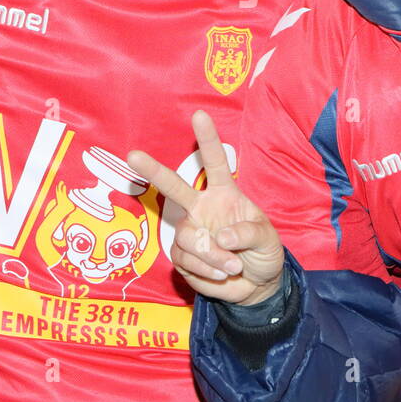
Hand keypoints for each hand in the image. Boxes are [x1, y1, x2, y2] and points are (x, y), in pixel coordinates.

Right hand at [127, 111, 284, 305]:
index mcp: (224, 194)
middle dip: (153, 171)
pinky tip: (221, 274)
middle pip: (174, 186)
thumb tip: (221, 235)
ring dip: (211, 255)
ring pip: (186, 236)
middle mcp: (202, 208)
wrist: (256, 286)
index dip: (208, 139)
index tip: (199, 115)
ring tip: (232, 266)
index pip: (215, 163)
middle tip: (133, 155)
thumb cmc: (263, 252)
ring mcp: (190, 231)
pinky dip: (206, 269)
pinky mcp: (183, 256)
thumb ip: (247, 233)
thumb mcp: (267, 239)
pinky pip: (186, 260)